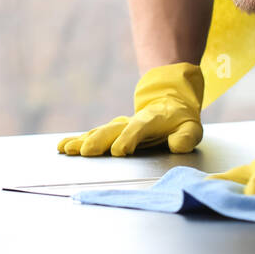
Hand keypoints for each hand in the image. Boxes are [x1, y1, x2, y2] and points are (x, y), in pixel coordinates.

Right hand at [57, 62, 203, 156]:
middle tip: (86, 151)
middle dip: (99, 140)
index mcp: (152, 119)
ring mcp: (119, 125)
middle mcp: (131, 121)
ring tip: (68, 149)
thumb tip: (175, 145)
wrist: (168, 101)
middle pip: (113, 129)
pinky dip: (77, 140)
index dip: (129, 138)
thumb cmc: (180, 120)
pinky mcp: (111, 131)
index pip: (139, 128)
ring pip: (100, 131)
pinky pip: (93, 135)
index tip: (119, 151)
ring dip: (83, 140)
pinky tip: (63, 147)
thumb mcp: (192, 128)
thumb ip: (186, 137)